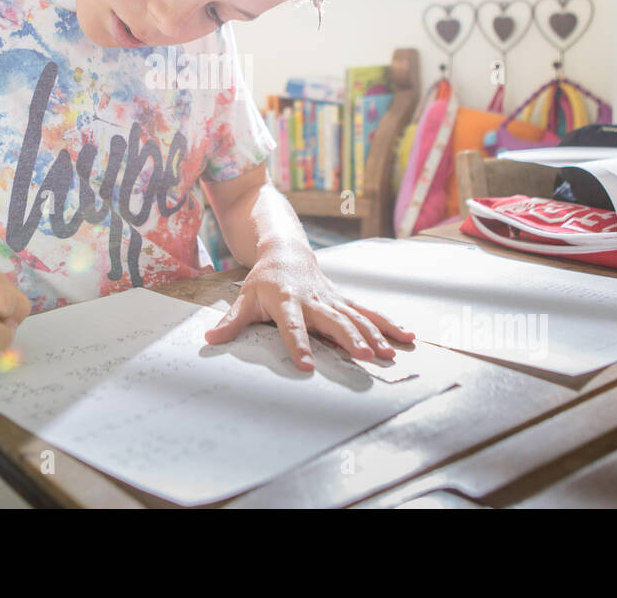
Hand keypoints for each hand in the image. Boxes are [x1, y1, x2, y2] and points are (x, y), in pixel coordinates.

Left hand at [203, 246, 414, 371]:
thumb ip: (231, 321)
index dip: (298, 345)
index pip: (292, 326)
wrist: (286, 251)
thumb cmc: (263, 280)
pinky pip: (369, 312)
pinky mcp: (344, 300)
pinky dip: (388, 324)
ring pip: (356, 317)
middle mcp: (313, 300)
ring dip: (374, 335)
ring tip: (388, 354)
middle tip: (366, 357)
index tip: (305, 366)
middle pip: (333, 321)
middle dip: (351, 339)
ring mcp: (332, 299)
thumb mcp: (244, 297)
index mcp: (286, 300)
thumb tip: (210, 341)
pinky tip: (406, 337)